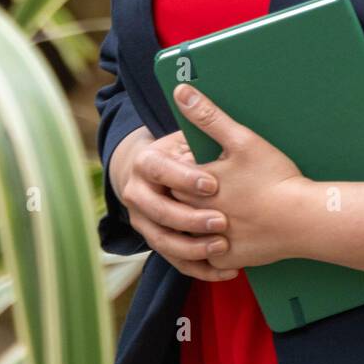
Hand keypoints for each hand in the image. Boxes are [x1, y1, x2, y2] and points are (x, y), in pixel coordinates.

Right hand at [110, 126, 238, 280]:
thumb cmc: (181, 152)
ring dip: (193, 249)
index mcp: (144, 164)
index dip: (185, 179)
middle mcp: (137, 196)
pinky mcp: (158, 242)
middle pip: (160, 213)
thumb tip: (188, 93)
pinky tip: (226, 270)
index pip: (161, 172)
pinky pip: (176, 262)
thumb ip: (194, 125)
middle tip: (221, 222)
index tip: (213, 184)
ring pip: (164, 242)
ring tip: (223, 247)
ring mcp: (144, 223)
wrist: (153, 174)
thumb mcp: (185, 137)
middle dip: (190, 219)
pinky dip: (200, 268)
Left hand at [170, 85, 310, 270]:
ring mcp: (212, 242)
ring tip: (211, 214)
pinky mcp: (227, 260)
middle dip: (183, 199)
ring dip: (194, 226)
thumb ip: (209, 117)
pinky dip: (212, 250)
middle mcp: (198, 217)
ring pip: (188, 236)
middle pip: (176, 208)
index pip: (170, 179)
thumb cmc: (273, 177)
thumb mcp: (241, 140)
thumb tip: (182, 92)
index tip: (190, 168)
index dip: (178, 173)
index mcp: (197, 187)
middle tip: (201, 190)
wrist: (303, 218)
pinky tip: (224, 239)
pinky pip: (209, 259)